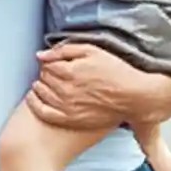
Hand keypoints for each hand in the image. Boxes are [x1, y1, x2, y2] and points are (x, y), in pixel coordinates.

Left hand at [25, 43, 145, 129]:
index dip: (51, 63)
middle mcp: (65, 90)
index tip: (58, 65)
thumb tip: (41, 55)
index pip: (46, 65)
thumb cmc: (116, 72)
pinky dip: (35, 103)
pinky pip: (43, 112)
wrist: (135, 97)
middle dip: (47, 74)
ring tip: (51, 84)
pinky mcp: (70, 119)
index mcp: (69, 71)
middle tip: (58, 74)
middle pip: (43, 78)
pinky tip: (35, 97)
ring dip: (41, 86)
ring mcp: (67, 106)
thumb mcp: (92, 51)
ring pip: (41, 92)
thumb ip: (64, 50)